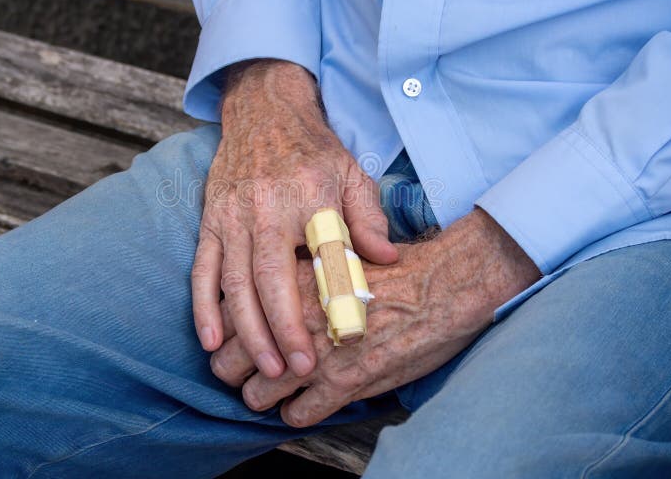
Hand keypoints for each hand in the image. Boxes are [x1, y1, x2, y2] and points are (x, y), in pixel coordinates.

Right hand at [192, 60, 397, 380]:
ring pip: (234, 282)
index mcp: (308, 195)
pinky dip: (203, 308)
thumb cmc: (313, 150)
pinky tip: (212, 341)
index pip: (320, 254)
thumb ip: (368, 217)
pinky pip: (202, 270)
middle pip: (269, 278)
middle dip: (282, 329)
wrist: (263, 112)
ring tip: (265, 367)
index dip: (330, 298)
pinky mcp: (210, 221)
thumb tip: (386, 259)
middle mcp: (265, 207)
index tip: (343, 337)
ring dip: (247, 329)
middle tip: (298, 369)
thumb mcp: (352, 174)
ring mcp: (231, 215)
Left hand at [211, 208, 539, 426]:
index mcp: (289, 282)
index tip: (238, 338)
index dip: (229, 332)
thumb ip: (300, 276)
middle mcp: (294, 319)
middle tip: (246, 372)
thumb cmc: (394, 268)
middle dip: (233, 371)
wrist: (441, 285)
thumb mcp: (337, 255)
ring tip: (271, 394)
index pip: (230, 313)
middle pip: (230, 359)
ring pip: (258, 393)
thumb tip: (272, 291)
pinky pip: (299, 414)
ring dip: (261, 398)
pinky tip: (304, 406)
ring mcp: (317, 353)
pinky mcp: (344, 382)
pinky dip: (296, 415)